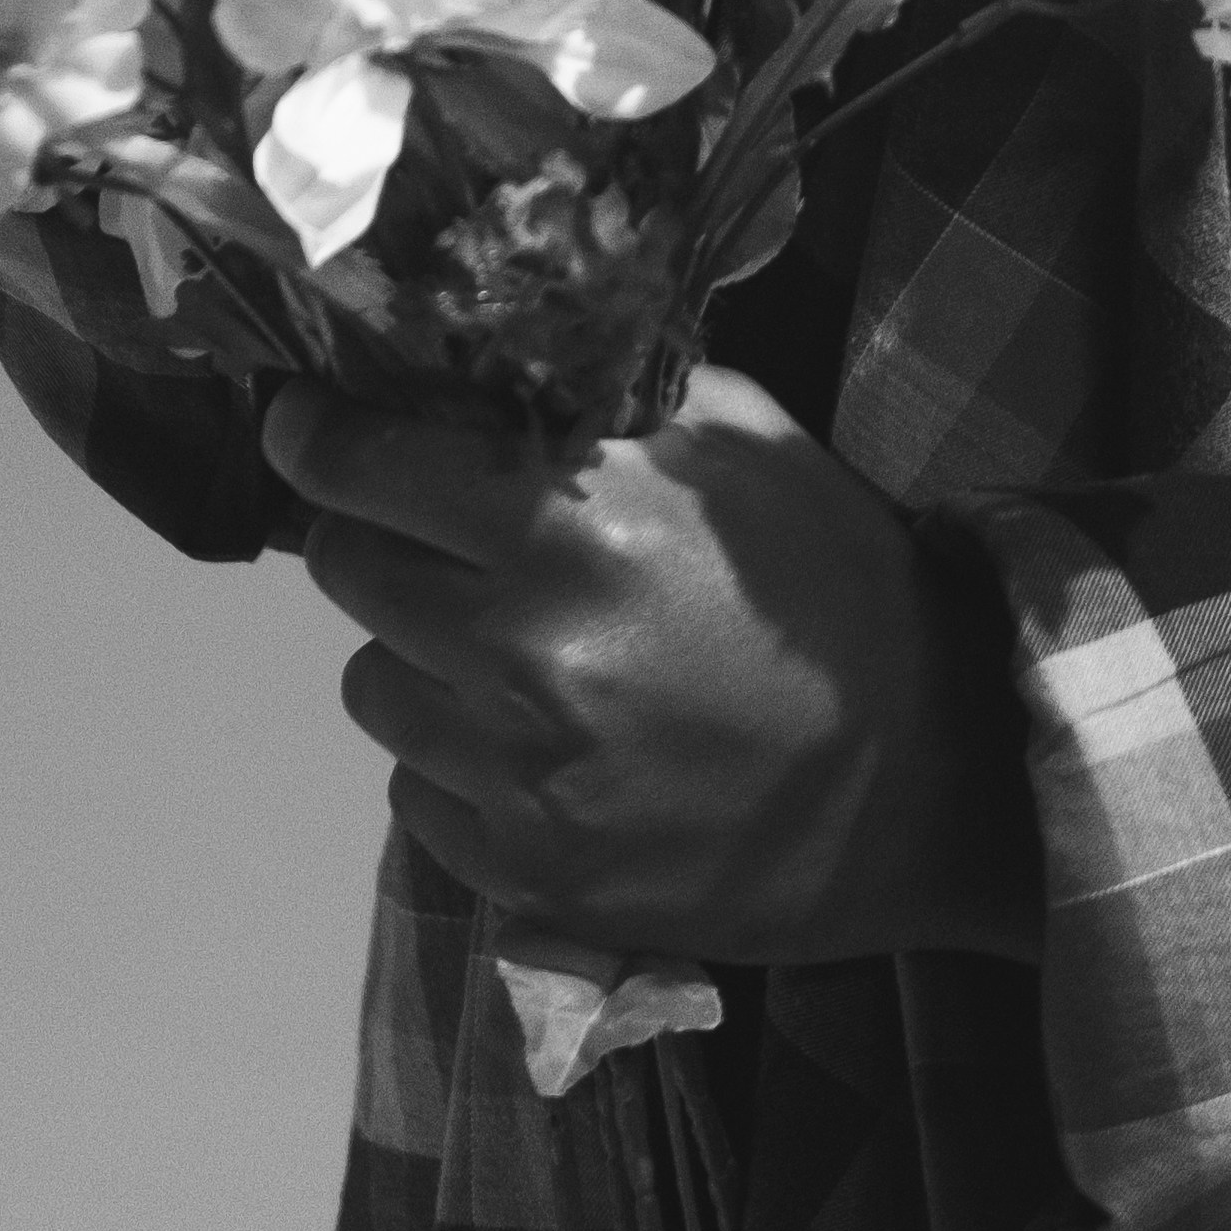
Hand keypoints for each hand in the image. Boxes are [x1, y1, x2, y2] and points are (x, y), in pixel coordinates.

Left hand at [265, 363, 1042, 970]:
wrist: (925, 781)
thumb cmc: (833, 588)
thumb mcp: (746, 443)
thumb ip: (614, 395)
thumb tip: (491, 355)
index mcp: (575, 528)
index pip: (365, 469)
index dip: (318, 438)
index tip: (304, 424)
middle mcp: (524, 652)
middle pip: (350, 575)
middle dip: (372, 536)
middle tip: (426, 533)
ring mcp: (519, 778)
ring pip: (371, 688)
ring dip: (413, 655)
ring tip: (499, 649)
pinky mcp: (527, 876)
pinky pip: (417, 794)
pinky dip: (453, 760)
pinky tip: (536, 742)